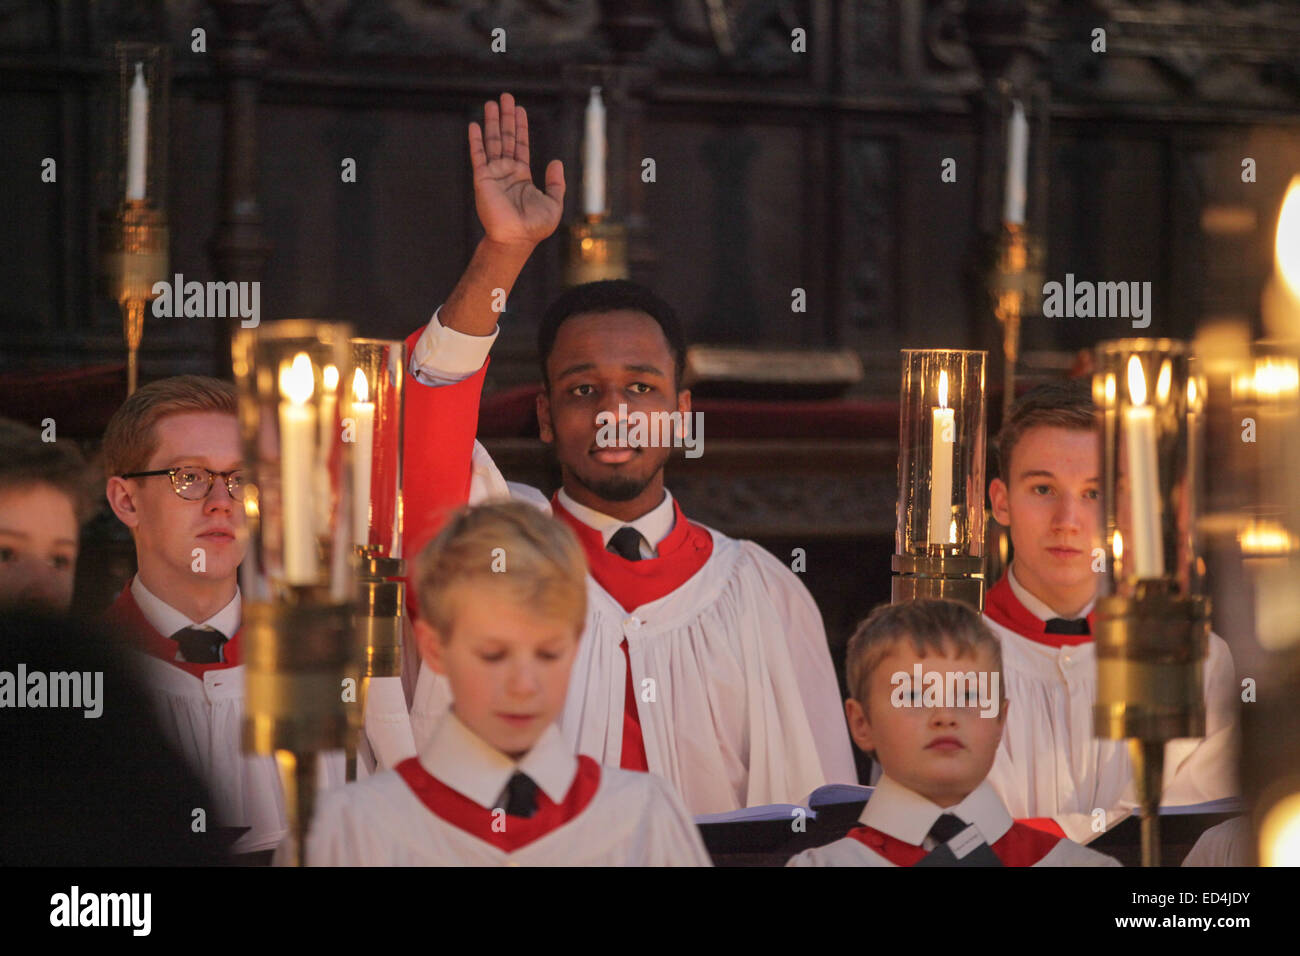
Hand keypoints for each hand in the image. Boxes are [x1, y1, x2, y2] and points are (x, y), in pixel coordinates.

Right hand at [469, 93, 564, 247]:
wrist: (516, 238)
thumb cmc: (535, 227)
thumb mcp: (554, 204)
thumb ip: (556, 183)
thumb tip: (555, 161)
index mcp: (522, 176)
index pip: (521, 144)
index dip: (520, 126)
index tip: (519, 109)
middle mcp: (507, 171)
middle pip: (506, 138)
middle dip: (506, 117)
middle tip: (505, 97)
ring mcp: (494, 174)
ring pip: (493, 142)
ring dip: (492, 122)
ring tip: (491, 103)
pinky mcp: (482, 179)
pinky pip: (478, 155)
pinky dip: (476, 140)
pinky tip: (475, 125)